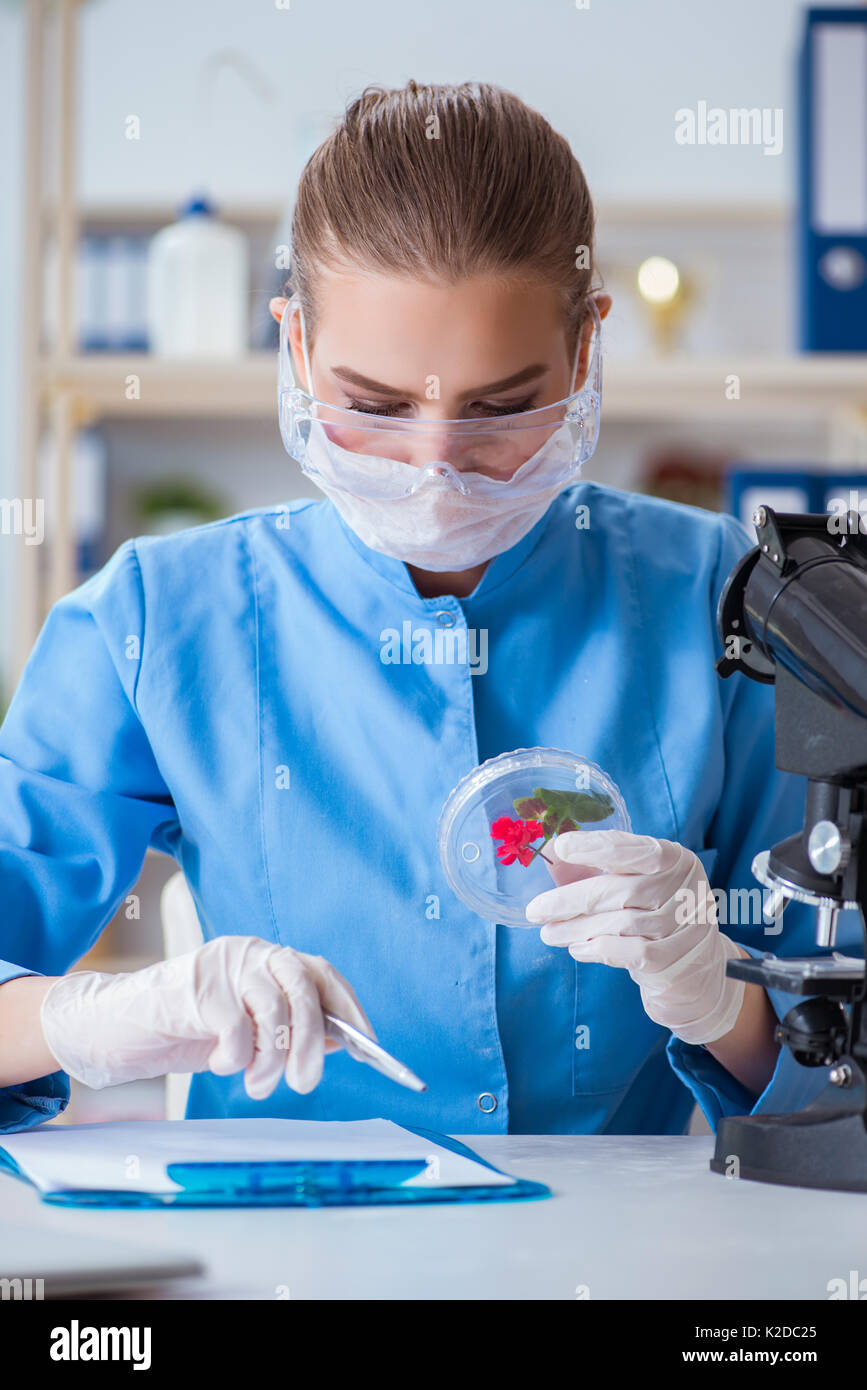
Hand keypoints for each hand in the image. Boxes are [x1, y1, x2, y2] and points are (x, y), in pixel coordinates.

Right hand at [39, 936, 375, 1097]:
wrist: (117, 1026)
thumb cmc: (186, 1030)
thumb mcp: (247, 1028)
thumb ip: (288, 1025)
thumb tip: (339, 1039)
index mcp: (268, 957)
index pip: (322, 972)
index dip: (349, 1008)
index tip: (370, 1046)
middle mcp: (251, 952)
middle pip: (304, 989)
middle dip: (312, 1042)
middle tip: (305, 1082)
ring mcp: (223, 965)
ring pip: (273, 1010)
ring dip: (272, 1059)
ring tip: (257, 1085)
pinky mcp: (196, 986)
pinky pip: (236, 1028)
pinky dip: (236, 1057)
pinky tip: (218, 1062)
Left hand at [524, 829, 744, 1044]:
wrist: (694, 969)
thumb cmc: (653, 916)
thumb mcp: (631, 884)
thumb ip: (592, 868)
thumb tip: (549, 853)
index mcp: (676, 860)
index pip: (634, 849)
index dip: (595, 847)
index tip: (560, 847)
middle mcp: (686, 890)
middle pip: (620, 891)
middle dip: (571, 900)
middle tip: (535, 910)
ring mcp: (685, 927)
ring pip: (619, 924)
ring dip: (576, 929)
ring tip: (549, 933)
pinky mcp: (675, 960)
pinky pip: (627, 952)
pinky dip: (596, 949)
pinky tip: (577, 948)